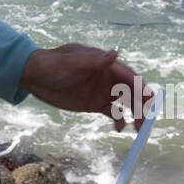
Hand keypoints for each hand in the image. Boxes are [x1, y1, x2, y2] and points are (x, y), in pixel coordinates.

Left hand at [19, 44, 153, 130]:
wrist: (34, 75)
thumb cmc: (52, 63)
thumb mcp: (72, 62)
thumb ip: (94, 61)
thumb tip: (115, 53)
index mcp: (105, 64)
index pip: (129, 75)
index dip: (141, 87)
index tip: (149, 101)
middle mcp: (108, 77)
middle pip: (132, 91)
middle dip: (143, 104)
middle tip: (147, 120)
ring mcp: (103, 91)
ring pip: (126, 103)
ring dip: (136, 114)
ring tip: (139, 129)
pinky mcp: (95, 103)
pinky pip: (113, 113)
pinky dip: (120, 120)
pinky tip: (120, 128)